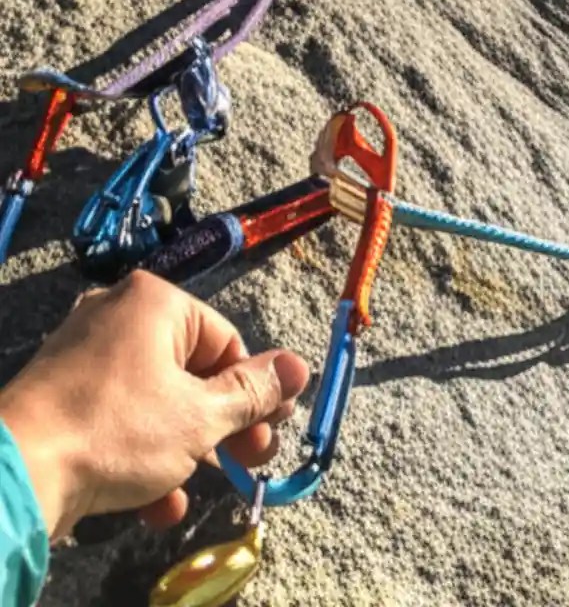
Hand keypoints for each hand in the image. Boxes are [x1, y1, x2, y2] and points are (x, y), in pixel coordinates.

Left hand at [0, 271, 308, 537]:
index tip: (270, 429)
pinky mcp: (62, 398)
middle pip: (194, 374)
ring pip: (158, 404)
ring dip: (185, 452)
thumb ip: (254, 393)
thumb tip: (299, 366)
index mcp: (154, 305)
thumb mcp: (201, 416)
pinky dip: (142, 458)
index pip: (227, 343)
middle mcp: (117, 318)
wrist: (16, 474)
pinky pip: (120, 421)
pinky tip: (154, 504)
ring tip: (192, 491)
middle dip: (224, 428)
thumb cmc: (116, 431)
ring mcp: (84, 358)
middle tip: (250, 461)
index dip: (254, 392)